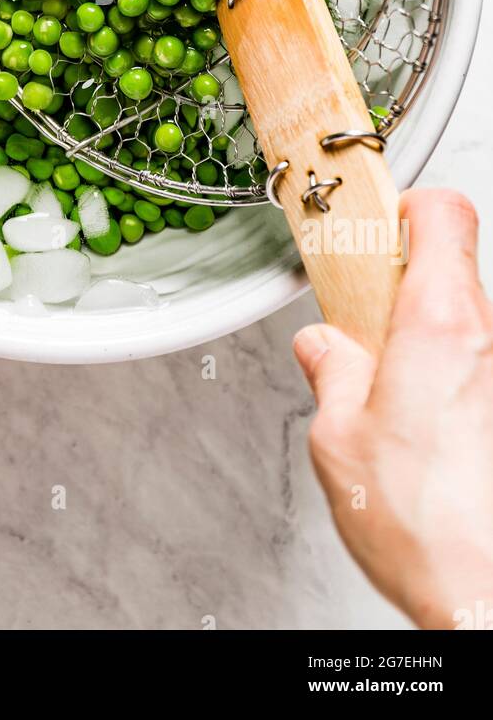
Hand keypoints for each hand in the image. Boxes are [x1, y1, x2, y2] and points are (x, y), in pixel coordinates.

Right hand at [294, 188, 492, 629]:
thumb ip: (333, 374)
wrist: (484, 592)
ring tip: (388, 388)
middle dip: (404, 286)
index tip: (377, 226)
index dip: (408, 207)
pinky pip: (479, 367)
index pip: (445, 212)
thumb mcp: (340, 436)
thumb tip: (325, 349)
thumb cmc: (427, 523)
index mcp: (439, 323)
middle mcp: (486, 338)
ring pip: (467, 321)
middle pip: (453, 268)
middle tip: (366, 319)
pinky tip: (421, 427)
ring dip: (427, 339)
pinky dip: (449, 380)